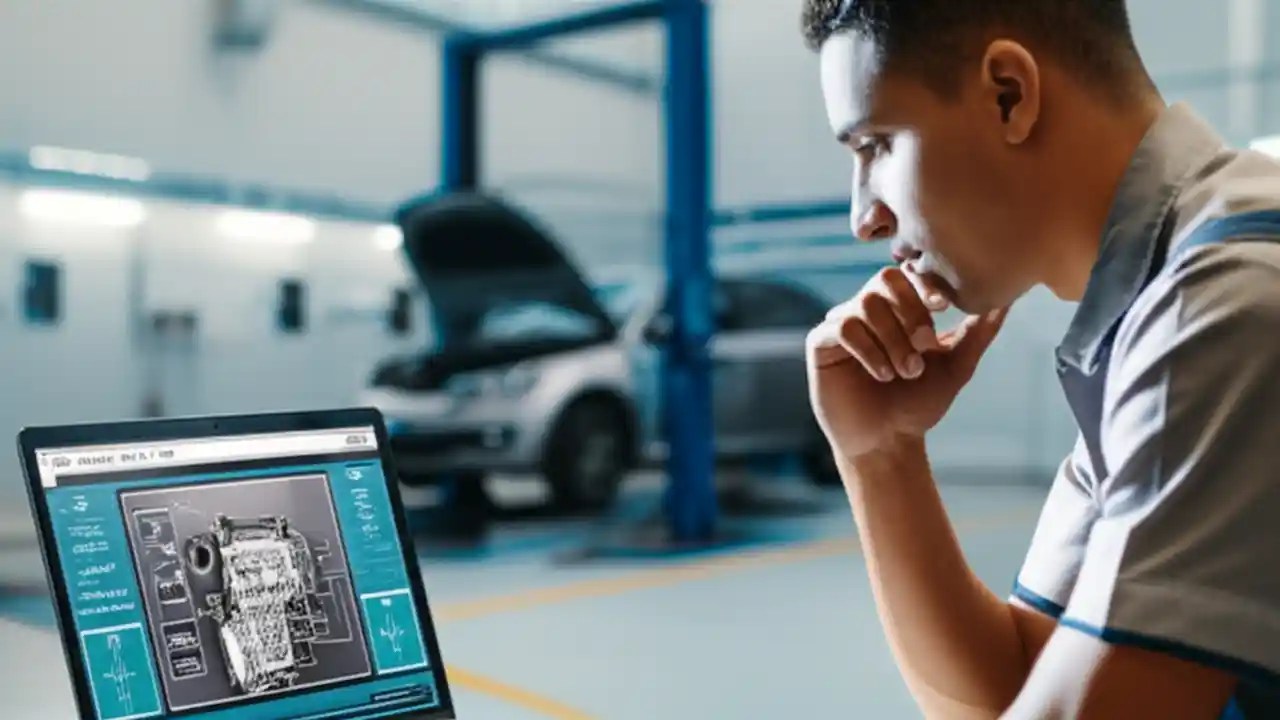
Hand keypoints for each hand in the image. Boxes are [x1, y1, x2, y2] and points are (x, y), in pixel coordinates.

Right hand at [806, 265, 1007, 460]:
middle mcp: (868, 311)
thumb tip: (1007, 300)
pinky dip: (869, 349)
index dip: (924, 284)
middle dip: (910, 310)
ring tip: (905, 371)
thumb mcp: (955, 366)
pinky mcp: (821, 343)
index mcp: (897, 309)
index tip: (943, 307)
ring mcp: (843, 324)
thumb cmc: (918, 405)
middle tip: (925, 344)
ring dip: (893, 338)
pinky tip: (883, 374)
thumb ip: (978, 332)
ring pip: (866, 304)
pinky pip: (843, 326)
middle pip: (885, 279)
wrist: (887, 442)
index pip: (909, 274)